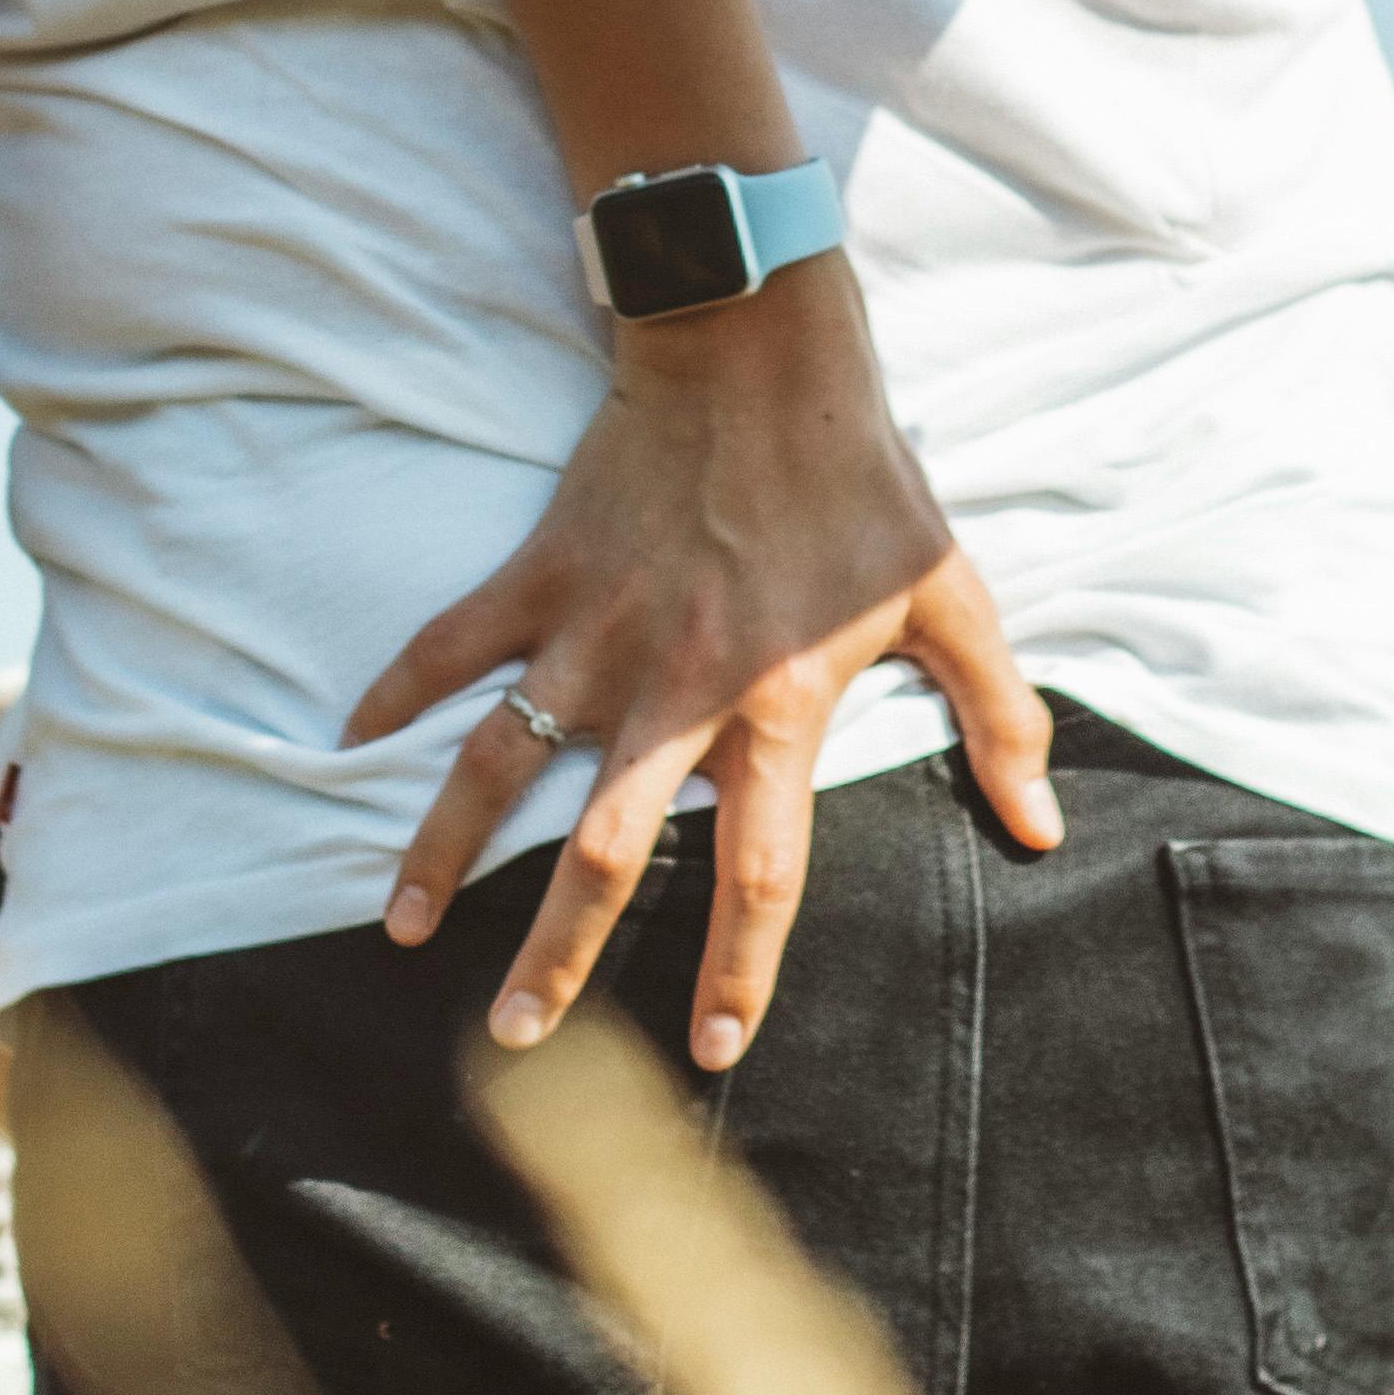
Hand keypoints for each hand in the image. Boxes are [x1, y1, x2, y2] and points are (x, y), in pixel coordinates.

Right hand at [342, 256, 1059, 1069]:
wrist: (762, 346)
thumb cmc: (860, 476)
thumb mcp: (949, 592)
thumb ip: (1001, 716)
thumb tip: (1043, 826)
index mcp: (775, 702)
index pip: (760, 869)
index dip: (739, 966)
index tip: (717, 1048)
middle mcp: (672, 685)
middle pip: (602, 848)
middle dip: (556, 951)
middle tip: (516, 1035)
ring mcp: (593, 629)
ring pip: (499, 761)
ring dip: (445, 849)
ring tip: (403, 930)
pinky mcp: (543, 571)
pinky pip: (452, 643)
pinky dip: (398, 690)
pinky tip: (351, 742)